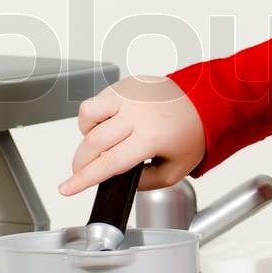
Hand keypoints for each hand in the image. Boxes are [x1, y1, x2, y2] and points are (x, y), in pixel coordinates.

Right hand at [57, 75, 206, 196]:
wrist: (205, 101)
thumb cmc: (191, 133)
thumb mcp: (175, 170)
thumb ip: (145, 182)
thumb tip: (118, 180)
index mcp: (151, 137)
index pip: (108, 163)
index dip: (83, 179)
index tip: (66, 188)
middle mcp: (137, 113)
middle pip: (92, 141)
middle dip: (81, 163)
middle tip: (82, 171)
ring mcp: (129, 95)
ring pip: (87, 114)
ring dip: (86, 133)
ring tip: (102, 143)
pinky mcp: (126, 84)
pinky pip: (97, 100)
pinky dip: (96, 116)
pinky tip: (112, 125)